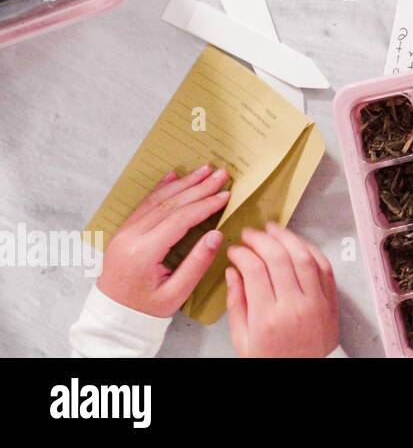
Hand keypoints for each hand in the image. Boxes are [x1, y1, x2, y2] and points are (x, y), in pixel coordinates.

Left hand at [98, 164, 230, 316]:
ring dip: (183, 183)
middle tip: (221, 174)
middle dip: (199, 187)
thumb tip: (216, 235)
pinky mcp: (124, 231)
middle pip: (169, 205)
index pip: (180, 220)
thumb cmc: (146, 308)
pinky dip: (161, 188)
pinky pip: (144, 204)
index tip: (226, 195)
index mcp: (143, 253)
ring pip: (157, 200)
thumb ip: (197, 264)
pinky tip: (174, 176)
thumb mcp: (176, 294)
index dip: (205, 205)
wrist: (113, 315)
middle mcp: (131, 237)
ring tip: (204, 170)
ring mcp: (125, 231)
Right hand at [225, 223, 338, 356]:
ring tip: (273, 229)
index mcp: (268, 318)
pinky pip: (324, 266)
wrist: (305, 372)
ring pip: (303, 256)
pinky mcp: (331, 299)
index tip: (235, 251)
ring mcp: (316, 301)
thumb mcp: (243, 339)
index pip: (254, 271)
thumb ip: (236, 304)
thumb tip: (232, 272)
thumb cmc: (272, 358)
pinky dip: (310, 249)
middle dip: (261, 239)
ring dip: (287, 237)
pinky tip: (297, 243)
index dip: (242, 254)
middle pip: (279, 258)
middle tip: (250, 233)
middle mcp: (294, 306)